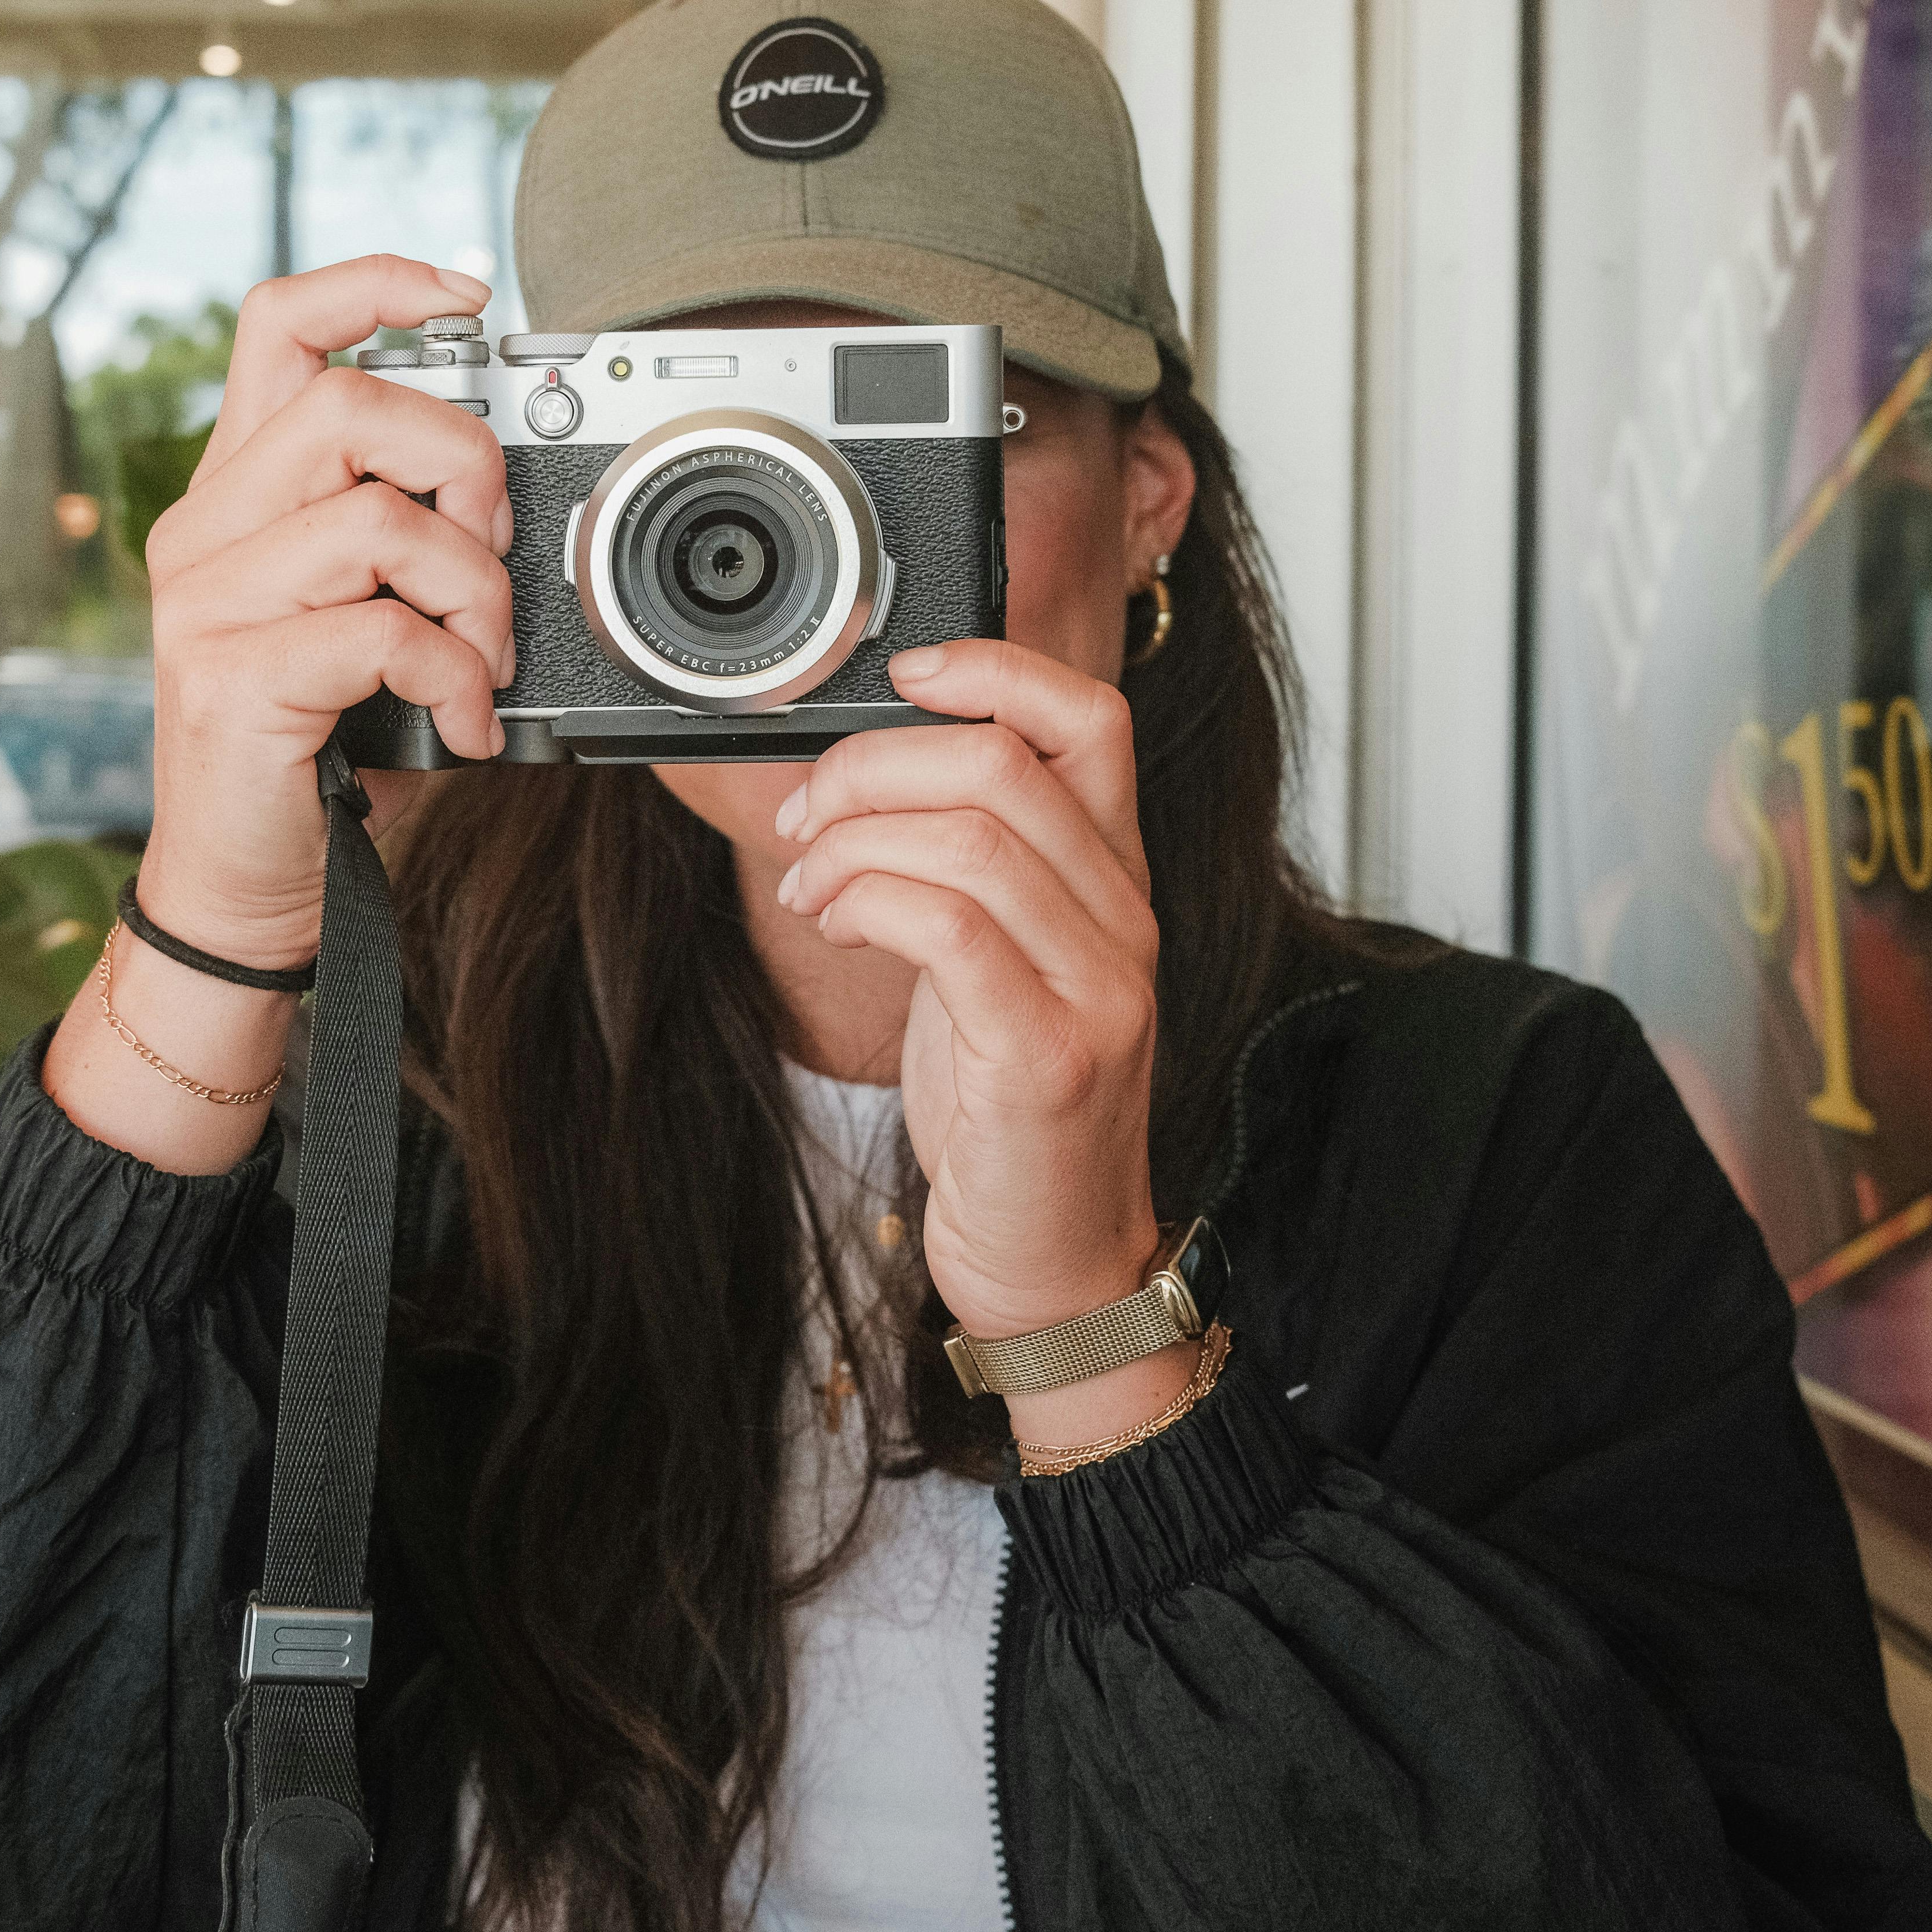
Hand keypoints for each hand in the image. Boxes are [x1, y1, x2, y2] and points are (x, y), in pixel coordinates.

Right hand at [132, 255, 513, 965]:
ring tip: (484, 660)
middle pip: (348, 405)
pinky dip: (454, 677)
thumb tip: (502, 484)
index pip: (279, 325)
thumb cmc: (315, 745)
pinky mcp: (228, 678)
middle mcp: (205, 529)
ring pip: (378, 520)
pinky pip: (381, 632)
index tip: (469, 290)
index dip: (374, 282)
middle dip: (462, 461)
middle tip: (492, 548)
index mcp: (237, 491)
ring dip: (474, 592)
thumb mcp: (356, 611)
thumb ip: (394, 534)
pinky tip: (465, 723)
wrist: (239, 881)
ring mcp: (206, 602)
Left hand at [770, 641, 1162, 1346]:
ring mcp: (1098, 987)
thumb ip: (962, 871)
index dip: (994, 668)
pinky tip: (835, 923)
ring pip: (972, 834)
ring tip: (809, 883)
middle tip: (807, 817)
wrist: (1056, 1263)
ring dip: (853, 839)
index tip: (903, 674)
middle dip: (872, 765)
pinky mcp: (1048, 1054)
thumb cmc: (1008, 1112)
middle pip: (1002, 761)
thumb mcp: (994, 965)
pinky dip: (867, 902)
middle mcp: (1124, 921)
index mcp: (1113, 882)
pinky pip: (948, 926)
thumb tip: (861, 779)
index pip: (1092, 718)